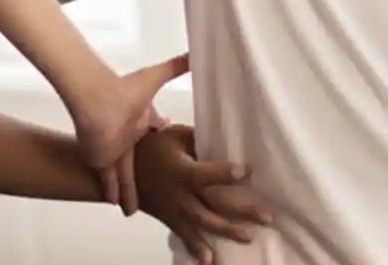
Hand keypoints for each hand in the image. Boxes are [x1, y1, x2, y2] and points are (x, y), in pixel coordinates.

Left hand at [70, 53, 190, 214]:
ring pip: (125, 175)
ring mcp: (113, 150)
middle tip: (156, 188)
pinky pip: (109, 180)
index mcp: (140, 120)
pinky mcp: (102, 162)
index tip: (173, 153)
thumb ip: (175, 66)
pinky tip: (117, 205)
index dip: (161, 142)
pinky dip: (113, 191)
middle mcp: (127, 137)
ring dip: (129, 190)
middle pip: (140, 160)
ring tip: (134, 209)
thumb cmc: (124, 89)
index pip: (153, 135)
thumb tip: (197, 53)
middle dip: (146, 173)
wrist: (96, 101)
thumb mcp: (155, 77)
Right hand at [135, 124, 271, 264]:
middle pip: (213, 204)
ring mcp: (175, 210)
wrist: (120, 173)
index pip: (206, 173)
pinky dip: (197, 249)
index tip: (247, 171)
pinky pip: (185, 236)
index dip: (225, 173)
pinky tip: (210, 261)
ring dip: (227, 231)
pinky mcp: (171, 220)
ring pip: (204, 223)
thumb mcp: (173, 135)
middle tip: (266, 216)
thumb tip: (223, 138)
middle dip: (240, 211)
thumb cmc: (150, 147)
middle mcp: (180, 194)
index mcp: (181, 170)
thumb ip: (197, 137)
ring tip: (249, 237)